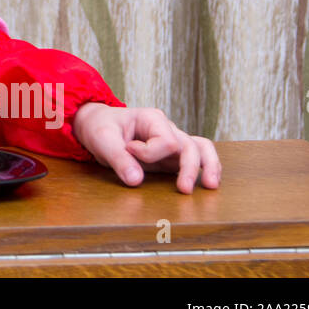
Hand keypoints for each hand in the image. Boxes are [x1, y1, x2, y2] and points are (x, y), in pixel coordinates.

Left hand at [72, 102, 220, 193]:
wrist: (97, 126)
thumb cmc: (100, 128)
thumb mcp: (102, 139)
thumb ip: (118, 158)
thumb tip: (136, 180)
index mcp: (152, 118)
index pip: (166, 140)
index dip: (149, 152)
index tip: (128, 149)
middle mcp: (167, 129)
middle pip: (190, 146)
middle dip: (189, 168)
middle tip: (183, 189)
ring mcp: (171, 142)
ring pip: (201, 149)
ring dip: (209, 167)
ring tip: (211, 186)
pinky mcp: (170, 156)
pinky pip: (196, 158)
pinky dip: (205, 168)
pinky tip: (208, 183)